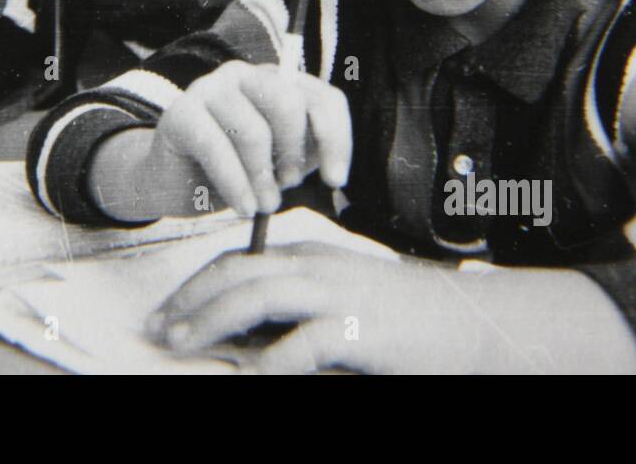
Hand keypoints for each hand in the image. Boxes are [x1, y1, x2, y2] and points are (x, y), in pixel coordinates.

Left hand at [149, 243, 483, 372]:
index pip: (238, 260)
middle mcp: (319, 268)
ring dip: (208, 322)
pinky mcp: (360, 332)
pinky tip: (247, 379)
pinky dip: (268, 366)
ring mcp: (340, 296)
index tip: (166, 310)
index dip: (195, 284)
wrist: (479, 325)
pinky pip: (300, 347)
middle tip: (156, 328)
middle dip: (188, 301)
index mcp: (313, 257)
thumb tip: (245, 337)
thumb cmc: (411, 319)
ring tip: (178, 345)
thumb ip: (300, 309)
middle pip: (236, 273)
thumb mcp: (348, 300)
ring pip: (255, 297)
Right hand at [153, 61, 351, 216]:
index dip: (336, 139)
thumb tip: (331, 162)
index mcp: (276, 82)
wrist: (175, 185)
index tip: (335, 180)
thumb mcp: (281, 162)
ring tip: (262, 205)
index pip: (322, 98)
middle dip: (293, 152)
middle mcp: (244, 75)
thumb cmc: (236, 172)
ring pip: (253, 131)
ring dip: (262, 179)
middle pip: (288, 103)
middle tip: (286, 185)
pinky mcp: (181, 112)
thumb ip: (306, 152)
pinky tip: (243, 208)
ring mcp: (209, 88)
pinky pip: (216, 148)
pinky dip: (235, 185)